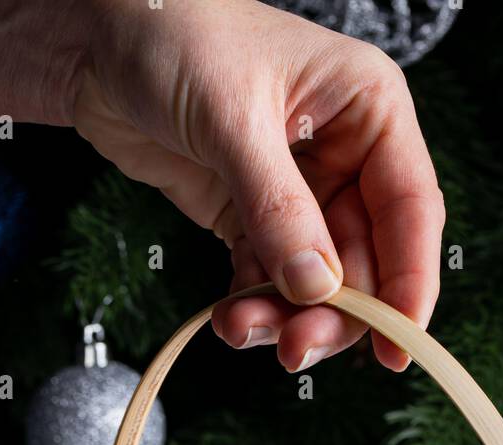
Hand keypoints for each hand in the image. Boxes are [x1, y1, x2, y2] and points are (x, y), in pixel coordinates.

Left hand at [74, 0, 444, 369]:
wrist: (93, 37)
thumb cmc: (173, 36)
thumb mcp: (234, 120)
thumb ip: (278, 208)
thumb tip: (318, 288)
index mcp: (369, 110)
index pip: (409, 210)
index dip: (409, 284)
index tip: (396, 347)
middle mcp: (346, 154)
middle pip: (365, 261)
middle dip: (332, 313)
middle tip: (293, 349)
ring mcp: (299, 192)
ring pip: (317, 283)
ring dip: (284, 319)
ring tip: (239, 330)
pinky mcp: (252, 217)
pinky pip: (269, 281)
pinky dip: (253, 308)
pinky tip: (228, 319)